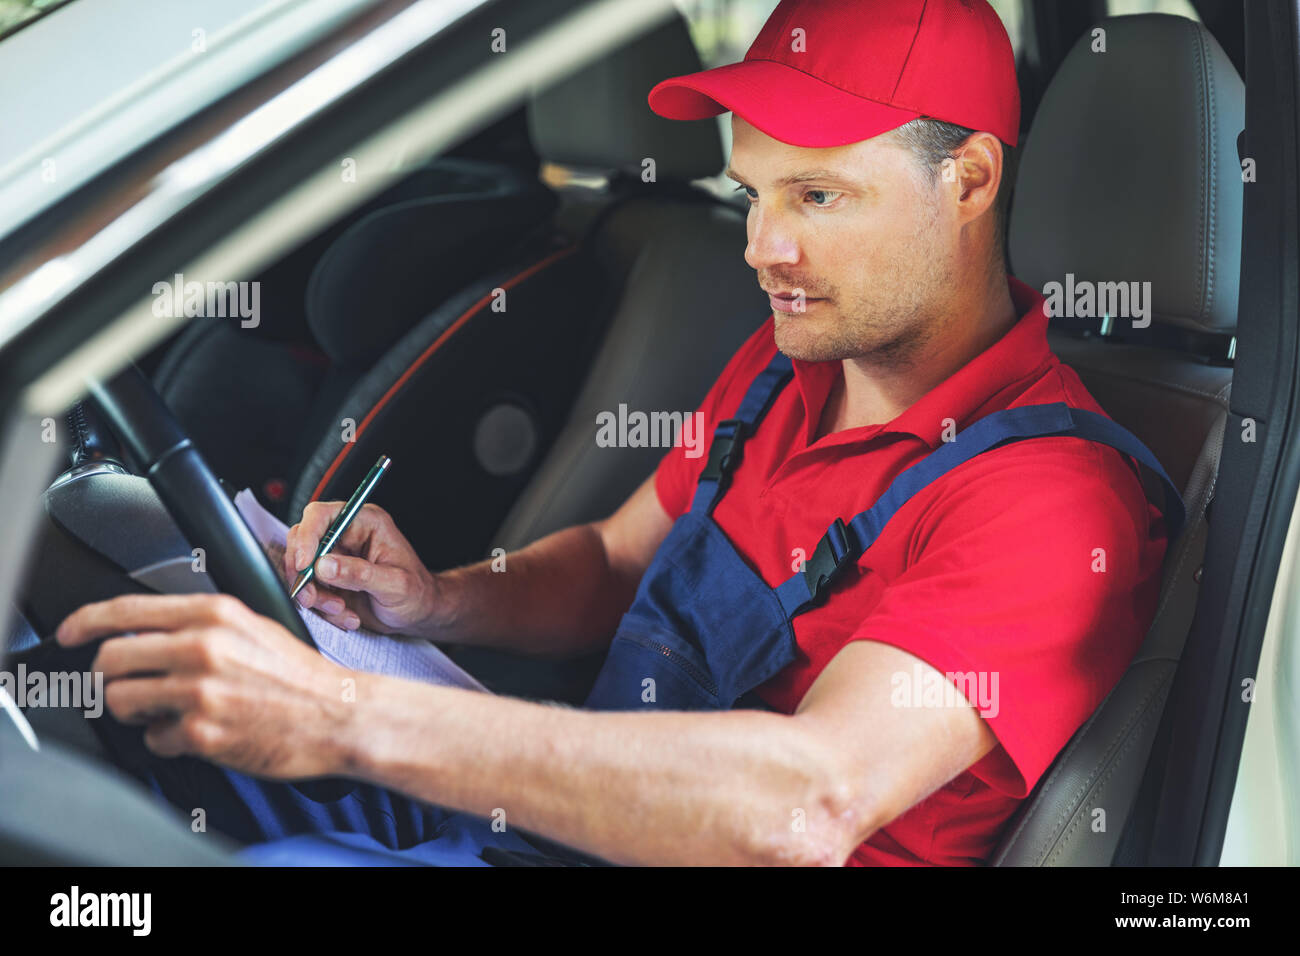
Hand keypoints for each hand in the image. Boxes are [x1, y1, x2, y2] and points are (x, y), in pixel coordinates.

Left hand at [56, 593, 354, 778]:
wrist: (340, 714)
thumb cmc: (302, 676)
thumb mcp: (254, 626)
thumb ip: (203, 624)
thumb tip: (151, 632)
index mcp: (214, 614)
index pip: (125, 609)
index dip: (85, 622)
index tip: (70, 633)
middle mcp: (202, 647)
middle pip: (110, 659)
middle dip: (110, 677)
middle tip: (129, 686)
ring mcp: (199, 691)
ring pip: (121, 700)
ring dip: (136, 711)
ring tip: (167, 711)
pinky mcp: (203, 732)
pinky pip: (154, 739)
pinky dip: (170, 741)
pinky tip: (200, 732)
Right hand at [284, 500, 438, 635]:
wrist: (417, 614)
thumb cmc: (415, 593)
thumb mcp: (395, 585)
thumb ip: (361, 574)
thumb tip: (324, 566)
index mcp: (365, 523)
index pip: (322, 515)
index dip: (306, 537)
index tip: (303, 564)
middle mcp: (346, 535)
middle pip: (301, 541)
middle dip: (304, 574)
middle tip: (313, 598)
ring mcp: (335, 558)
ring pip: (300, 570)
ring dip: (315, 596)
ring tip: (341, 609)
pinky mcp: (329, 579)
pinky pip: (309, 590)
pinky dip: (321, 608)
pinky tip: (347, 615)